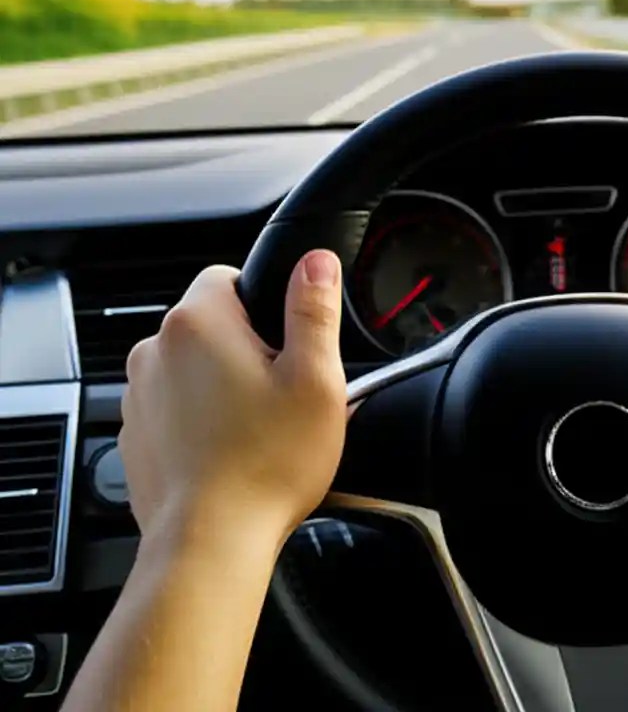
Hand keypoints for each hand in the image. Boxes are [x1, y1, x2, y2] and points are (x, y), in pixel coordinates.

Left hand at [120, 250, 347, 549]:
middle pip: (212, 325)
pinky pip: (175, 409)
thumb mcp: (316, 379)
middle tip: (283, 394)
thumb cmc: (267, 465)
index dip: (267, 306)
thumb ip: (314, 310)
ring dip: (222, 386)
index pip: (228, 276)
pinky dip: (200, 422)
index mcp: (199, 324)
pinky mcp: (136, 435)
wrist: (212, 540)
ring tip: (259, 429)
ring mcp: (139, 396)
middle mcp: (156, 351)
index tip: (288, 345)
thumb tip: (315, 261)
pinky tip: (232, 452)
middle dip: (247, 349)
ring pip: (193, 369)